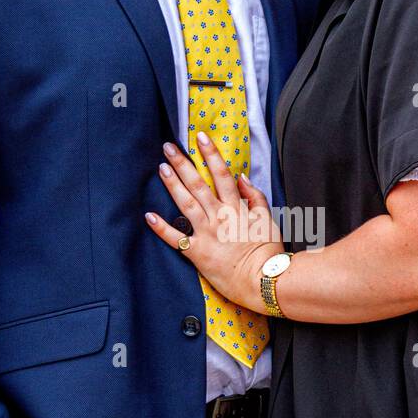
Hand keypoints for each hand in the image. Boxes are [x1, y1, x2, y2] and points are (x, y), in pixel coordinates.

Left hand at [144, 132, 283, 310]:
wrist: (263, 281)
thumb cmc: (268, 253)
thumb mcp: (268, 220)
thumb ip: (255, 197)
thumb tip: (242, 177)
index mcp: (237, 208)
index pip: (221, 174)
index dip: (211, 154)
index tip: (200, 137)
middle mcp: (219, 216)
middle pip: (198, 184)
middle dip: (183, 163)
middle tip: (169, 147)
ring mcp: (207, 233)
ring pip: (186, 204)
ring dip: (172, 185)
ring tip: (161, 168)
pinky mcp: (197, 252)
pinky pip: (176, 239)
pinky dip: (161, 227)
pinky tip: (148, 215)